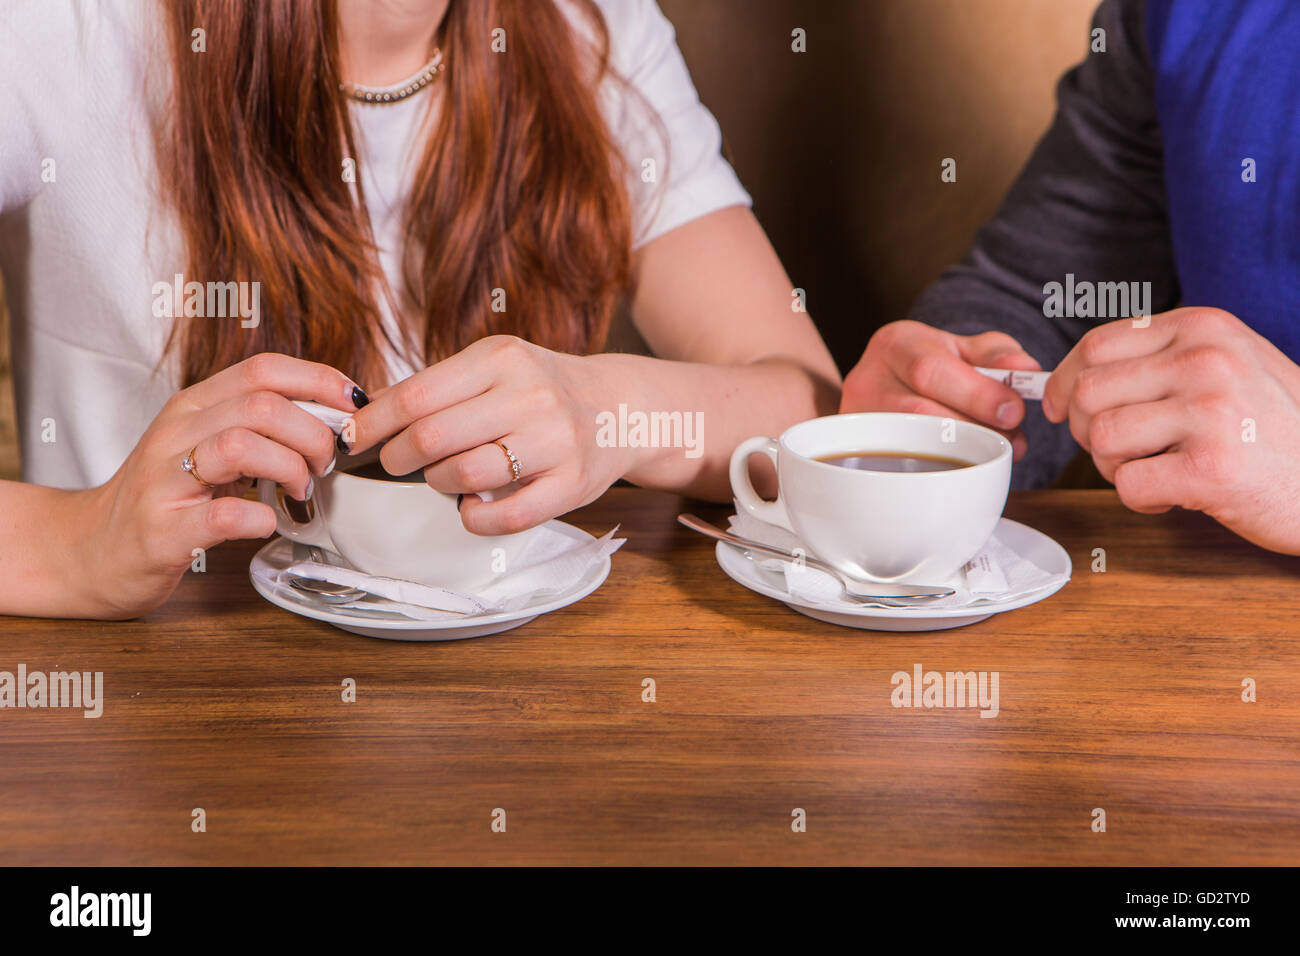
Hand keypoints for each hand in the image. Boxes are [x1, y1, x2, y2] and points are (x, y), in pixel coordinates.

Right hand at [79, 353, 362, 616]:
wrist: (91, 551)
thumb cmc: (165, 499)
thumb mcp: (208, 446)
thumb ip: (258, 426)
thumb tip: (332, 416)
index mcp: (194, 407)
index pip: (263, 369)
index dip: (319, 381)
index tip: (353, 407)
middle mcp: (177, 434)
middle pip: (261, 406)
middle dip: (312, 434)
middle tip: (323, 465)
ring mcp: (165, 481)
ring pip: (241, 446)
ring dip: (290, 469)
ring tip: (300, 492)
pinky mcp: (163, 531)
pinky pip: (221, 514)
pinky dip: (259, 517)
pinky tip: (268, 522)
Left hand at [346, 335, 628, 534]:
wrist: (621, 407)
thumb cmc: (542, 389)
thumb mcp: (495, 367)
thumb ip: (437, 386)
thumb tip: (366, 411)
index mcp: (503, 358)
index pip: (416, 395)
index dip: (374, 424)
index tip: (354, 437)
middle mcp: (531, 395)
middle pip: (432, 437)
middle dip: (399, 456)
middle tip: (397, 461)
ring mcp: (554, 441)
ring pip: (464, 475)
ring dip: (438, 483)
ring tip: (444, 476)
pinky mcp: (571, 485)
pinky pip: (504, 516)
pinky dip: (473, 517)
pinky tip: (471, 506)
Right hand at [839, 320, 1040, 459]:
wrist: (889, 383)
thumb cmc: (932, 365)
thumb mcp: (965, 349)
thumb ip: (999, 355)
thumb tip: (1025, 369)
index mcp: (894, 344)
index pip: (930, 370)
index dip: (975, 394)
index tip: (1013, 412)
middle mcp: (867, 380)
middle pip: (920, 413)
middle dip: (975, 428)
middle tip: (1012, 436)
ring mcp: (859, 422)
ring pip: (912, 446)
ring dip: (964, 452)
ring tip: (994, 447)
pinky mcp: (861, 454)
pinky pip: (905, 470)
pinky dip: (944, 469)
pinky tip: (965, 463)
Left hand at [1044, 307, 1299, 553]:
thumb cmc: (1274, 428)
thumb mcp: (1227, 366)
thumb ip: (1156, 362)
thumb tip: (1068, 381)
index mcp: (1202, 328)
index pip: (1096, 345)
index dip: (1064, 381)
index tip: (1062, 408)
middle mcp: (1206, 360)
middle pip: (1087, 393)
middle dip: (1088, 431)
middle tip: (1122, 451)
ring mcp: (1212, 412)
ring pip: (1102, 438)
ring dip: (1115, 467)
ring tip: (1158, 470)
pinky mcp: (1214, 468)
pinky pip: (1129, 485)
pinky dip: (1143, 499)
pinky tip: (1178, 494)